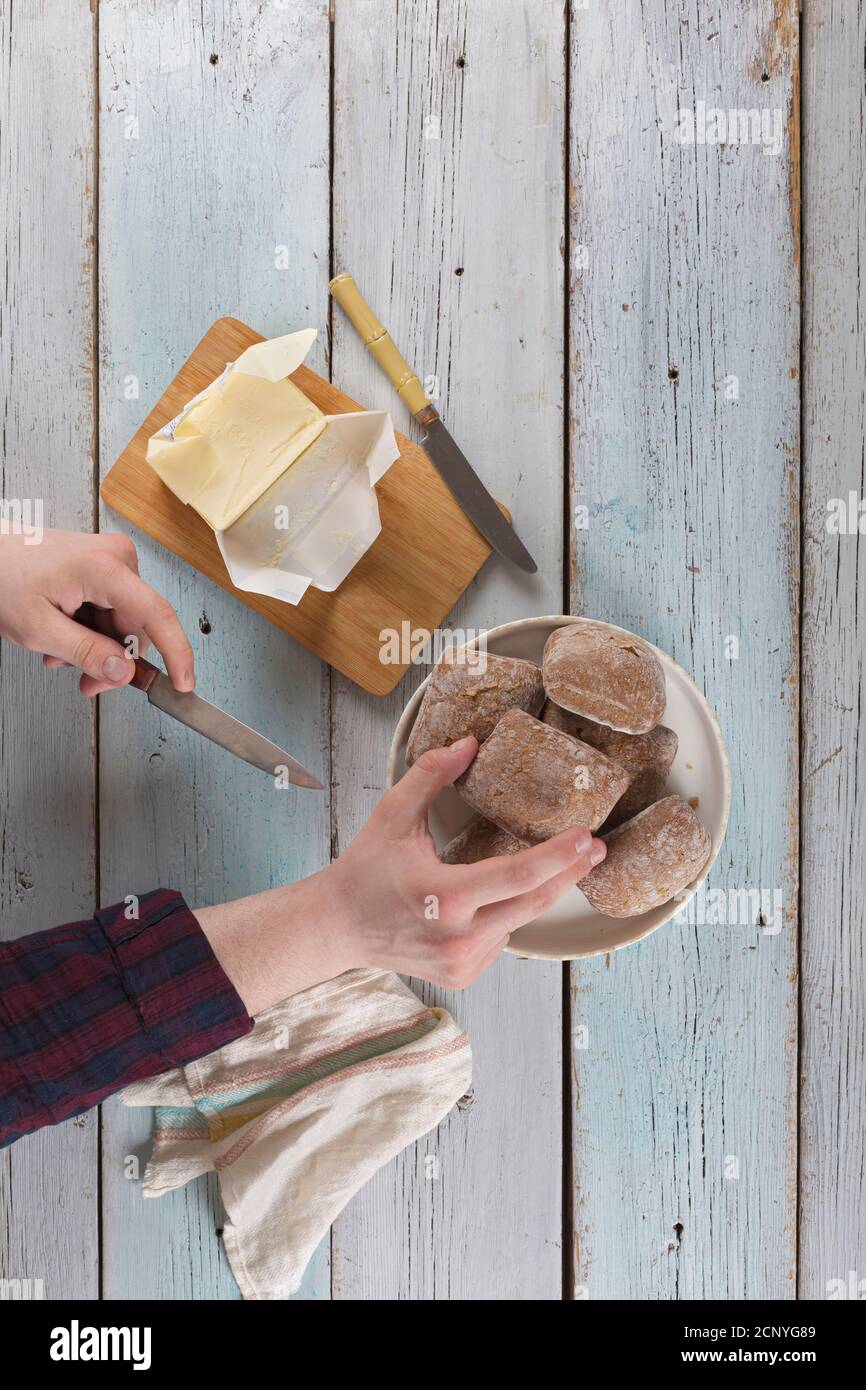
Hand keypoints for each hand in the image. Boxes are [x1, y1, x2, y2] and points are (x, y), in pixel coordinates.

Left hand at [0, 529, 194, 696]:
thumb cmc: (1, 576)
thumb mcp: (38, 628)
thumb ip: (86, 652)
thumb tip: (125, 672)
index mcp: (104, 567)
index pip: (157, 615)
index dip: (176, 654)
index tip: (183, 684)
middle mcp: (117, 559)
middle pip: (138, 628)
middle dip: (114, 661)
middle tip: (87, 683)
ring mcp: (113, 561)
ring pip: (125, 625)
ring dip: (98, 648)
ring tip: (61, 656)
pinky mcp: (105, 568)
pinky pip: (113, 612)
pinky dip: (92, 632)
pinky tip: (66, 638)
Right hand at [197, 737, 605, 1010]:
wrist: (335, 928)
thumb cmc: (364, 870)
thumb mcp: (392, 815)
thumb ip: (431, 774)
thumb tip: (469, 743)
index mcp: (446, 897)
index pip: (519, 875)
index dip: (559, 856)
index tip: (586, 837)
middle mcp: (459, 937)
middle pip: (533, 902)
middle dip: (569, 873)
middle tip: (594, 848)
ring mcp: (462, 962)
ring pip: (517, 922)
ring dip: (527, 895)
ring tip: (527, 869)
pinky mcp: (462, 975)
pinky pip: (500, 940)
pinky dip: (500, 918)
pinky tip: (479, 904)